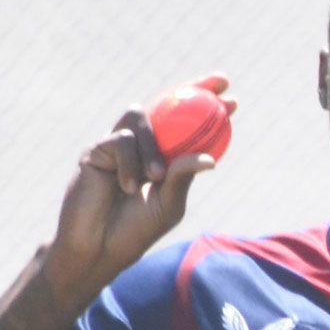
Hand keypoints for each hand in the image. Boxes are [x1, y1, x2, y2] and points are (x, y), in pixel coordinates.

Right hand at [44, 75, 235, 302]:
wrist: (96, 246)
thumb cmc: (135, 231)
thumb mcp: (167, 205)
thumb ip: (183, 178)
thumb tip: (210, 159)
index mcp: (166, 158)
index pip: (188, 125)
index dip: (208, 107)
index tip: (233, 99)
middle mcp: (143, 145)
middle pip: (166, 104)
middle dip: (194, 88)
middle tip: (220, 84)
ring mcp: (119, 144)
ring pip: (142, 118)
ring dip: (153, 147)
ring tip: (156, 177)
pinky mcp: (97, 149)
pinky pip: (120, 140)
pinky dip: (129, 164)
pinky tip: (128, 187)